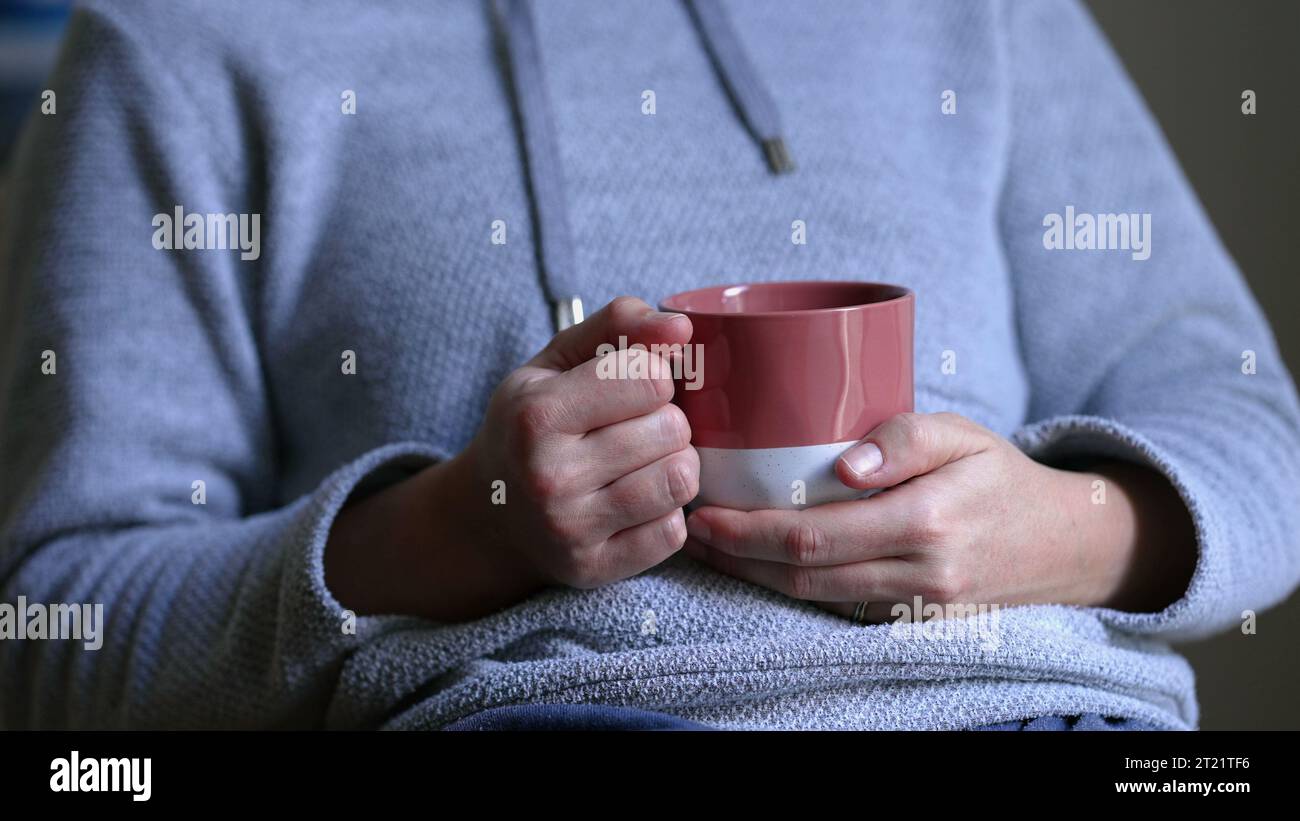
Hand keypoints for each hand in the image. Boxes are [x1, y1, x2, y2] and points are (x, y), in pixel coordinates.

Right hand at [466, 297, 698, 588]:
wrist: (489, 512)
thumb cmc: (533, 424)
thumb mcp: (558, 361)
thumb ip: (619, 326)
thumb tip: (681, 328)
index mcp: (536, 414)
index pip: (651, 379)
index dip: (653, 377)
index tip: (631, 387)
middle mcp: (548, 475)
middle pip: (672, 429)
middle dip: (665, 421)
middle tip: (634, 429)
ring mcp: (570, 529)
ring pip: (680, 481)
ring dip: (674, 465)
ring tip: (644, 461)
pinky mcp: (593, 568)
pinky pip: (673, 532)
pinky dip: (665, 513)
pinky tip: (636, 502)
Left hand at [682, 412, 1196, 621]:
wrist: (1063, 544)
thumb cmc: (1000, 474)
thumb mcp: (963, 433)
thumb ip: (905, 439)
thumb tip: (842, 466)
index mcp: (928, 520)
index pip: (813, 535)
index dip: (747, 531)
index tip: (703, 513)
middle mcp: (921, 575)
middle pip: (802, 574)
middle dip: (736, 556)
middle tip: (692, 532)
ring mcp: (918, 609)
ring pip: (815, 598)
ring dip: (755, 578)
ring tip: (714, 550)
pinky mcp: (916, 625)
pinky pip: (842, 608)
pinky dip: (794, 589)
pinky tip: (762, 566)